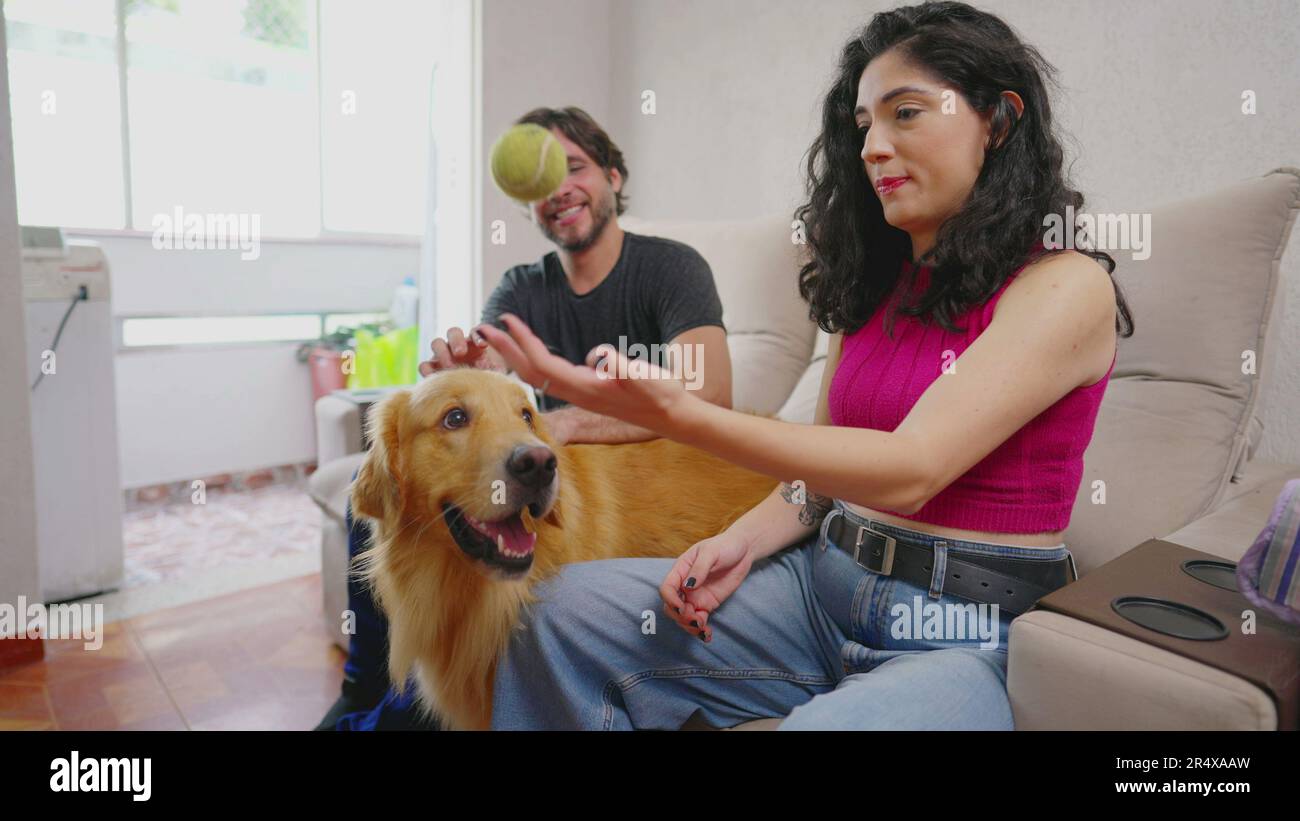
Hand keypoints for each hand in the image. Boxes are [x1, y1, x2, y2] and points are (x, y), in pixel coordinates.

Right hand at [418, 326, 504, 376]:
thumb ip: (493, 370)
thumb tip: (497, 371)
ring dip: (443, 353)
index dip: (478, 337)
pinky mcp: (430, 368)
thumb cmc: (482, 382)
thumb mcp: (491, 375)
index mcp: (473, 343)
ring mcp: (441, 355)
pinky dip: (428, 370)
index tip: (483, 346)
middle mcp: (456, 345)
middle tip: (461, 353)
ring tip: (450, 368)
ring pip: (437, 343)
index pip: (475, 333)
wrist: (467, 396)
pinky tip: (435, 377)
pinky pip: (424, 364)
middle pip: (453, 332)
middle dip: (457, 341)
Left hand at [475, 313, 689, 433]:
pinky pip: (551, 375)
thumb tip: (600, 356)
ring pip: (538, 374)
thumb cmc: (660, 394)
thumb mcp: (644, 375)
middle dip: (505, 348)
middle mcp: (577, 391)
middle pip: (530, 370)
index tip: (505, 319)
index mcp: (584, 387)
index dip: (522, 341)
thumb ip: (622, 365)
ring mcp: (581, 392)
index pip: (542, 363)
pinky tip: (532, 352)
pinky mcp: (588, 390)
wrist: (673, 416)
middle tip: (483, 327)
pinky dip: (534, 361)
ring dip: (515, 354)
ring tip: (500, 336)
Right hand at [659, 530, 756, 642]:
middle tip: (695, 619)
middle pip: (672, 607)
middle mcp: (685, 586)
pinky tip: (707, 635)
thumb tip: (688, 586)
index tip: (681, 607)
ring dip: (689, 626)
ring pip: (684, 617)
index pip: (667, 588)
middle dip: (680, 617)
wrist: (743, 550)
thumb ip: (699, 568)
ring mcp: (696, 596)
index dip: (670, 600)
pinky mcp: (708, 604)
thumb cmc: (724, 546)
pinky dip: (701, 630)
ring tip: (703, 630)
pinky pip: (700, 620)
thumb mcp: (711, 552)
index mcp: (681, 570)